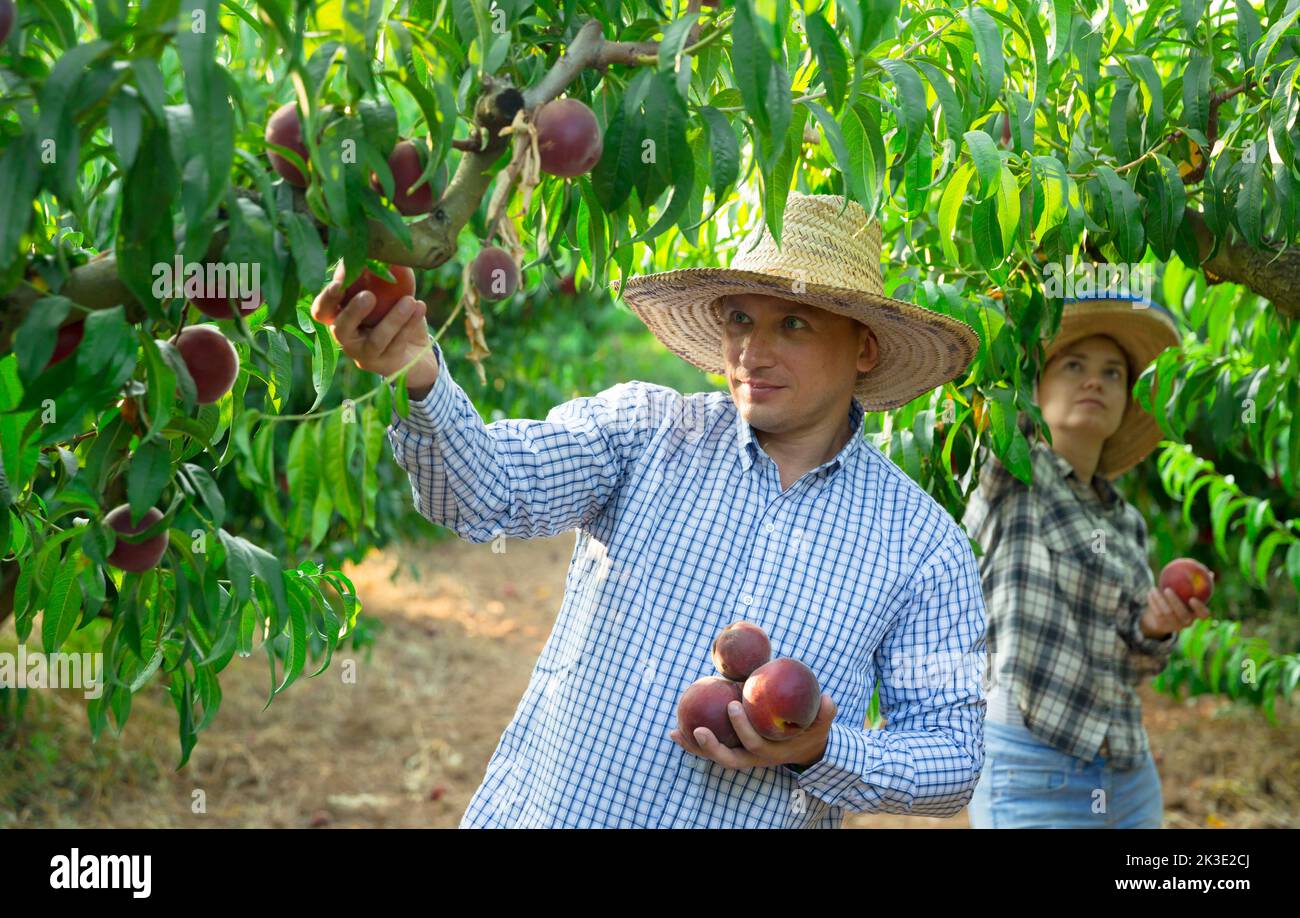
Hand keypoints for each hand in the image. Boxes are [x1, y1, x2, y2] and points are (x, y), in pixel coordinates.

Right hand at [311, 262, 438, 383]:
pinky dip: (409, 325)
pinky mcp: (385, 365)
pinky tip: (421, 306)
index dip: (327, 298)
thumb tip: (384, 248)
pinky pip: (397, 346)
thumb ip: (383, 272)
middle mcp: (347, 338)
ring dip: (393, 319)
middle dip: (353, 312)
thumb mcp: (390, 290)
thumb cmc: (395, 313)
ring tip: (411, 300)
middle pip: (340, 329)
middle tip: (369, 295)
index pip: (322, 310)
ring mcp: (365, 355)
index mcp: (340, 315)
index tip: (340, 281)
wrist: (418, 350)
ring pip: (375, 340)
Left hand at [669, 693, 836, 771]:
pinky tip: (676, 730)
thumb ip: (824, 714)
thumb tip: (827, 699)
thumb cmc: (810, 732)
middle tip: (697, 728)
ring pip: (714, 756)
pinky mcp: (733, 750)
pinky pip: (710, 748)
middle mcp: (753, 758)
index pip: (754, 744)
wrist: (804, 750)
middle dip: (711, 747)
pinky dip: (692, 742)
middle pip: (728, 759)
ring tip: (675, 732)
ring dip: (694, 747)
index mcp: (772, 752)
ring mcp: (742, 756)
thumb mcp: (822, 725)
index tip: (732, 704)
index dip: (742, 728)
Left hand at [1140, 585, 1211, 638]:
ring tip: (1154, 588)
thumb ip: (1197, 584)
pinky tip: (1150, 592)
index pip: (1203, 615)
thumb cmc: (1179, 598)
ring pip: (1167, 613)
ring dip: (1159, 600)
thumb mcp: (1188, 592)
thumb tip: (1210, 572)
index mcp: (1196, 614)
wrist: (1161, 616)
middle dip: (1175, 602)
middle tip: (1167, 589)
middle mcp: (1187, 622)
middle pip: (1183, 614)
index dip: (1199, 608)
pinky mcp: (1162, 625)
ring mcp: (1174, 625)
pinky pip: (1157, 613)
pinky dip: (1153, 602)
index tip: (1192, 598)